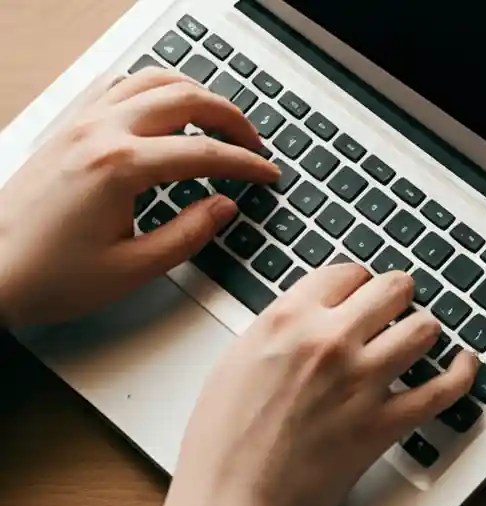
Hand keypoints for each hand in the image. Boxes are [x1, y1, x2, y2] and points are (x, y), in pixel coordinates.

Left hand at [0, 68, 277, 326]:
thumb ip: (188, 234)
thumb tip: (223, 207)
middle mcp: (100, 133)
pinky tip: (166, 111)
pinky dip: (153, 89)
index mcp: (120, 167)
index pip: (204, 152)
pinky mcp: (67, 128)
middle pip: (186, 99)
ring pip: (154, 81)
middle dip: (230, 118)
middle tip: (254, 145)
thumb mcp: (133, 269)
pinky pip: (118, 85)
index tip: (268, 174)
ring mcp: (80, 124)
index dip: (246, 164)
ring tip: (219, 123)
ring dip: (196, 95)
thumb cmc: (48, 276)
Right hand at [152, 264, 478, 505]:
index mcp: (287, 320)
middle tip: (397, 308)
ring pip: (423, 329)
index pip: (346, 273)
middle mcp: (329, 342)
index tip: (362, 292)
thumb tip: (310, 315)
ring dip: (425, 330)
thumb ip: (280, 331)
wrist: (235, 501)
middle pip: (392, 288)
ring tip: (419, 338)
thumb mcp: (237, 361)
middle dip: (398, 296)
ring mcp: (362, 381)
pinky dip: (462, 373)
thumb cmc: (224, 442)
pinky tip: (465, 363)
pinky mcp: (385, 423)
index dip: (359, 282)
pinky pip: (442, 389)